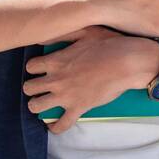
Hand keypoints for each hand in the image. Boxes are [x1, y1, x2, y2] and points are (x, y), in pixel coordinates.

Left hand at [24, 26, 158, 133]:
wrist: (129, 62)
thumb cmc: (111, 44)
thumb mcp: (86, 30)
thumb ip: (62, 34)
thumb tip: (42, 39)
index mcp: (56, 60)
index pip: (30, 67)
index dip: (35, 68)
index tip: (42, 68)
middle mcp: (56, 79)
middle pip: (28, 88)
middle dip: (33, 87)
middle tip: (42, 86)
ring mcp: (66, 95)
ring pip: (36, 106)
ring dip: (37, 105)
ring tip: (45, 103)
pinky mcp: (79, 108)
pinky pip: (61, 124)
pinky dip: (56, 127)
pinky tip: (54, 125)